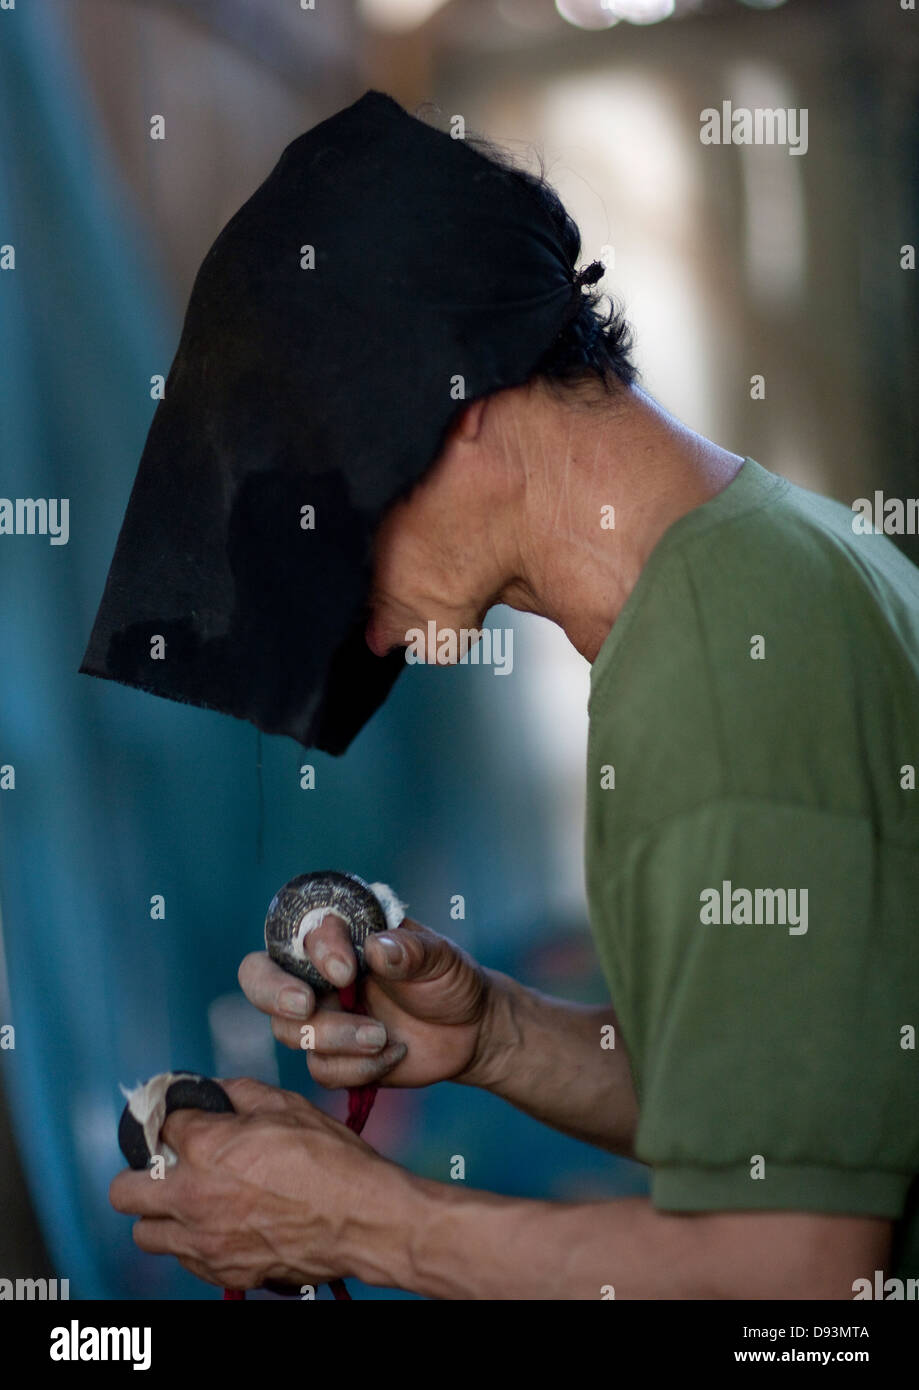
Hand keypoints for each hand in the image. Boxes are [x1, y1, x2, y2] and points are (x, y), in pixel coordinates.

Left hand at [109, 1077, 399, 1290]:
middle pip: (124, 1190)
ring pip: (144, 1233)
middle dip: (139, 1173)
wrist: (361, 1219)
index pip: (159, 1125)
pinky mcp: (222, 1272)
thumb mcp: (287, 1106)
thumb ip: (240, 1093)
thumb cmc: (330, 1160)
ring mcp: (203, 1240)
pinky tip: (218, 1226)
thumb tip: (217, 1090)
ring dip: (159, 1215)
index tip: (183, 1120)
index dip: (174, 1118)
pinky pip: (182, 1260)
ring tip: (188, 1202)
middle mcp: (192, 1195)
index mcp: (206, 1146)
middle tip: (166, 1167)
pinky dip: (190, 1243)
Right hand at [238, 916, 493, 1090]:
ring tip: (382, 1036)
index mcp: (341, 937)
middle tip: (305, 1005)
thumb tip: (376, 949)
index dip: (316, 951)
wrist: (469, 1030)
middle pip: (259, 977)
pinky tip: (394, 1054)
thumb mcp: (441, 958)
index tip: (347, 970)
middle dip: (273, 992)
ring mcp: (321, 1016)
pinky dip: (358, 1067)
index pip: (302, 933)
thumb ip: (411, 950)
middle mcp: (318, 974)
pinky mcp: (333, 1057)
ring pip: (290, 1030)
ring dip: (335, 1037)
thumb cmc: (449, 980)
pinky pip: (320, 1069)